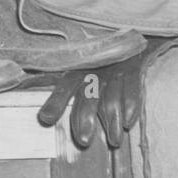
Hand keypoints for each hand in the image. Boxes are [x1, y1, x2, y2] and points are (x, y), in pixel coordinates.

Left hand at [36, 39, 177, 148]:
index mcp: (79, 70)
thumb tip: (43, 113)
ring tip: (114, 141)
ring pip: (112, 97)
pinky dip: (131, 106)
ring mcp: (116, 70)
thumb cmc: (101, 61)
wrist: (133, 36)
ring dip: (112, 122)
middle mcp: (95, 70)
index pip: (65, 86)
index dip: (55, 101)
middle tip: (84, 141)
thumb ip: (64, 90)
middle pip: (88, 96)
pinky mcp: (135, 68)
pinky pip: (133, 88)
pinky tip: (129, 122)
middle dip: (85, 118)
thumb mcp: (81, 69)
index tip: (45, 118)